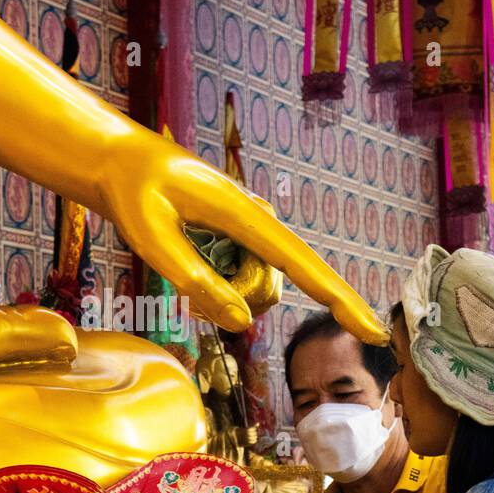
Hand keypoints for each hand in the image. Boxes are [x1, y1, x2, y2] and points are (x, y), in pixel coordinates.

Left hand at [98, 133, 388, 339]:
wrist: (118, 160)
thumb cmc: (130, 192)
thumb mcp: (151, 240)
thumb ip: (195, 281)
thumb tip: (243, 322)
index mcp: (243, 214)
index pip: (304, 264)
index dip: (341, 301)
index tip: (375, 332)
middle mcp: (257, 220)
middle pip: (268, 286)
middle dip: (232, 298)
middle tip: (179, 276)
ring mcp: (250, 229)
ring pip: (254, 287)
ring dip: (221, 293)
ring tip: (181, 264)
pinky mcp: (239, 237)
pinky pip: (240, 277)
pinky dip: (216, 286)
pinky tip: (188, 263)